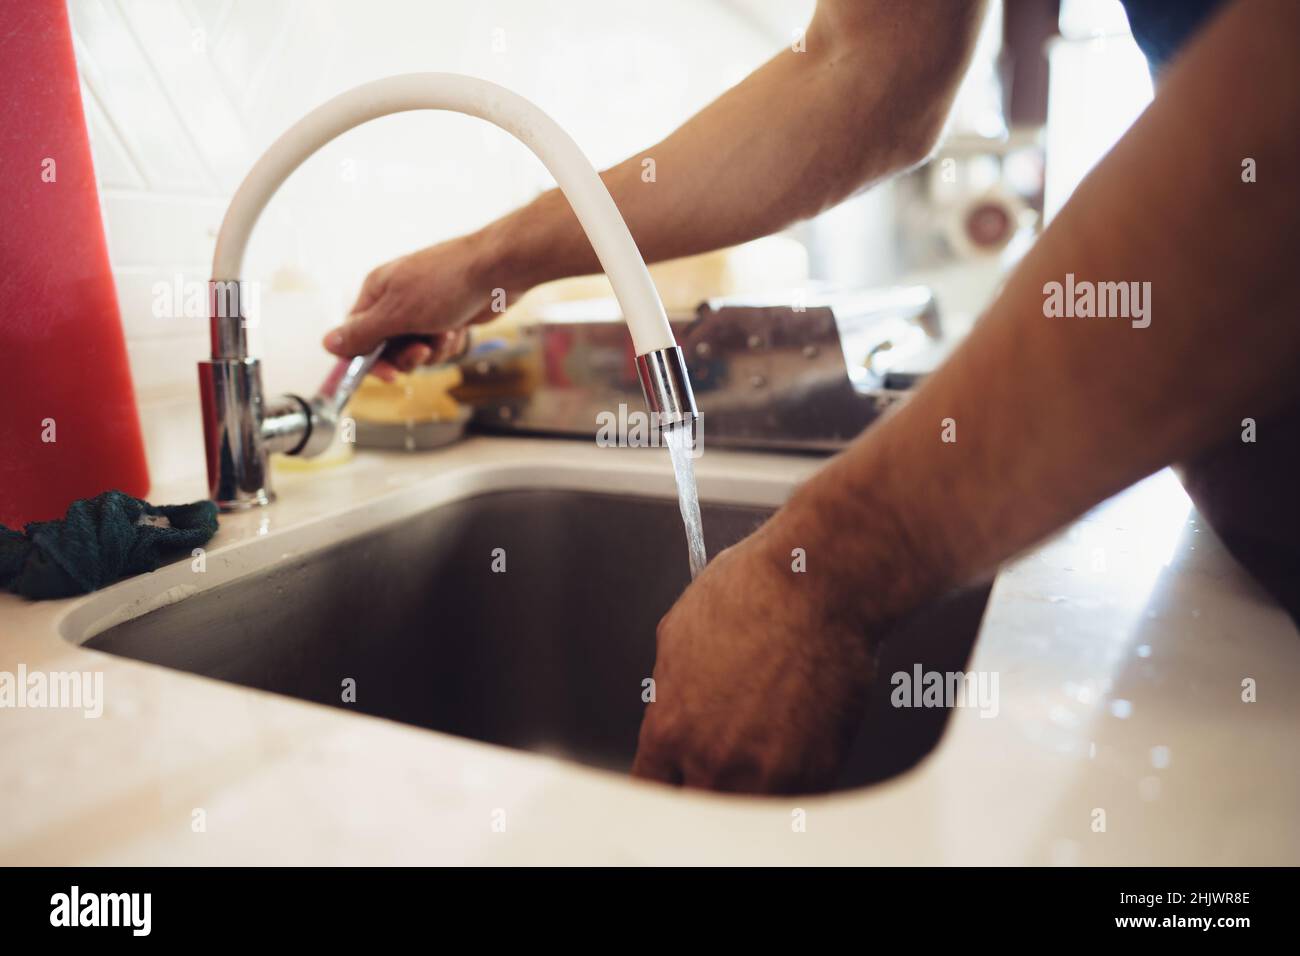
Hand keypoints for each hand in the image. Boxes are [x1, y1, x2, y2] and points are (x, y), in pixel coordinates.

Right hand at [322, 236, 505, 381]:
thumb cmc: (448, 282)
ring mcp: (422, 309)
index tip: (388, 374)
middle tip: (423, 349)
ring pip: (415, 350)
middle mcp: (395, 300)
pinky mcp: (445, 318)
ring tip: (445, 331)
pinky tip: (459, 328)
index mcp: (376, 293)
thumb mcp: (398, 313)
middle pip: (387, 349)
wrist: (497, 271)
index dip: (370, 361)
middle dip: (408, 356)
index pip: (357, 338)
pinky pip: (437, 346)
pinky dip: (448, 343)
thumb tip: (328, 343)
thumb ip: (362, 332)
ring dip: (432, 350)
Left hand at [631, 512, 878, 793]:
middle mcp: (712, 760)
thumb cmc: (755, 592)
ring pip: (744, 810)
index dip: (667, 782)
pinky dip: (792, 785)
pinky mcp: (815, 773)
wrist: (817, 584)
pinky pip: (794, 802)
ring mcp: (766, 774)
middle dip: (703, 787)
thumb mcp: (678, 635)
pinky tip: (794, 751)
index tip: (676, 780)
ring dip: (749, 789)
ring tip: (763, 751)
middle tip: (721, 765)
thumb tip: (672, 704)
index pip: (651, 788)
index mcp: (669, 729)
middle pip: (694, 805)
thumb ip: (670, 689)